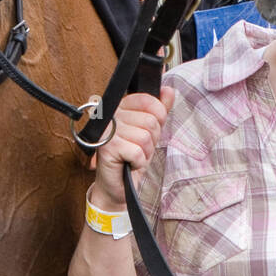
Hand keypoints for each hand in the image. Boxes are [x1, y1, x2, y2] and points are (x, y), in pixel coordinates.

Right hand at [89, 87, 174, 209]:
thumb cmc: (132, 157)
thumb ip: (159, 110)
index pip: (147, 100)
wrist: (119, 186)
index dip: (157, 117)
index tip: (149, 131)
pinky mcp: (107, 147)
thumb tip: (169, 90)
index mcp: (122, 107)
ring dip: (144, 152)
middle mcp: (113, 115)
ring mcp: (108, 130)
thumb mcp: (151, 132)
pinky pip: (137, 151)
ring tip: (133, 156)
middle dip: (151, 140)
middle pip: (150, 121)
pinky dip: (138, 161)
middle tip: (139, 149)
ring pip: (144, 136)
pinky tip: (128, 163)